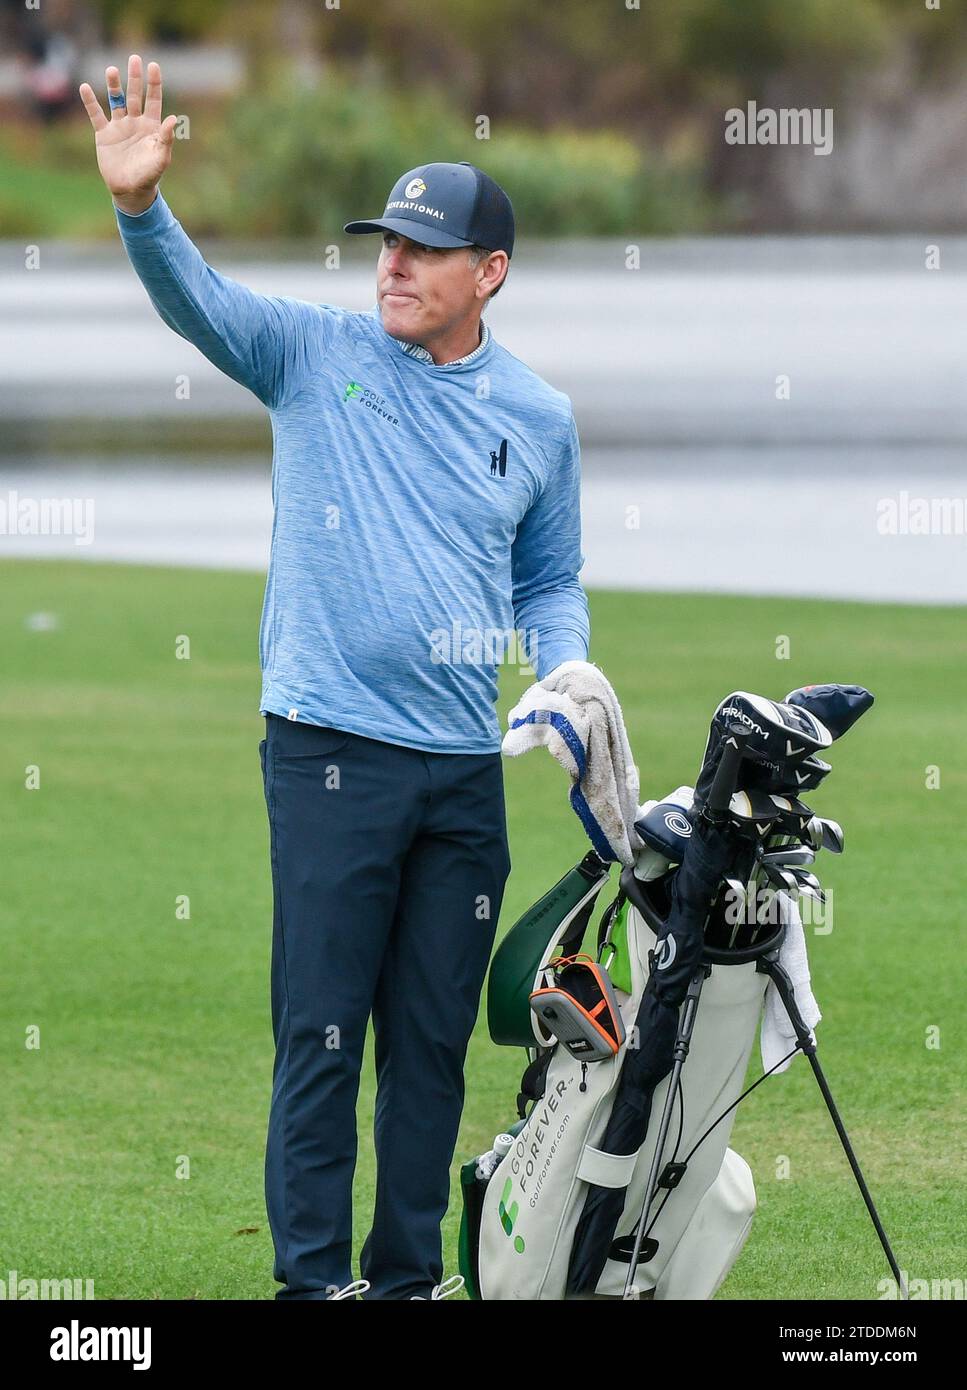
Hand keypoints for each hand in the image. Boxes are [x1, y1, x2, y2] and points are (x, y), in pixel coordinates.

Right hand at [79, 55, 177, 213]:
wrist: (130, 191)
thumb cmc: (149, 176)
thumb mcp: (161, 158)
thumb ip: (167, 138)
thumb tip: (174, 119)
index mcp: (151, 126)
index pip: (153, 100)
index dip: (154, 84)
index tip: (153, 66)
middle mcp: (135, 122)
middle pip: (135, 95)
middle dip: (135, 78)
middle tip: (134, 58)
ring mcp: (119, 127)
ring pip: (116, 101)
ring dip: (114, 86)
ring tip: (112, 70)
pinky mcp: (104, 135)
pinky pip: (96, 115)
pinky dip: (90, 102)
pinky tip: (85, 87)